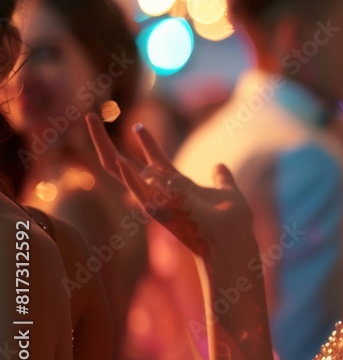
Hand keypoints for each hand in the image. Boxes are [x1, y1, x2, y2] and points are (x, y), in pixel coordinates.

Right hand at [85, 114, 253, 262]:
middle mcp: (160, 192)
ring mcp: (157, 200)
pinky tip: (119, 162)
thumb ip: (221, 180)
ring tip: (91, 121)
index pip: (154, 160)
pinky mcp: (162, 212)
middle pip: (123, 164)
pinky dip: (130, 179)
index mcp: (176, 186)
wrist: (236, 242)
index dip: (146, 142)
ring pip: (121, 172)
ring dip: (105, 147)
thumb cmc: (232, 224)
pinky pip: (140, 194)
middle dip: (103, 141)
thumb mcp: (228, 193)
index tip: (137, 124)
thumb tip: (220, 166)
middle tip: (89, 116)